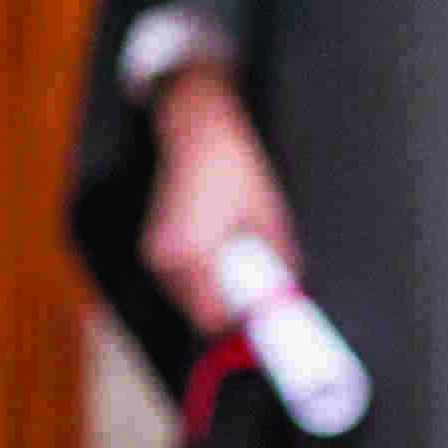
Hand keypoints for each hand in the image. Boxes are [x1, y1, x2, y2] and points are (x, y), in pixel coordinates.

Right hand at [143, 63, 292, 333]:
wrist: (199, 126)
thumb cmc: (236, 163)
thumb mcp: (271, 212)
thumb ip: (280, 259)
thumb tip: (292, 292)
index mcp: (190, 251)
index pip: (213, 316)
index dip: (243, 321)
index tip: (268, 320)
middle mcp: (165, 256)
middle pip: (201, 309)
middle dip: (233, 303)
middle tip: (264, 285)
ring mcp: (155, 250)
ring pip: (192, 294)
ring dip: (219, 286)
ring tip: (242, 250)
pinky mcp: (155, 242)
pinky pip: (183, 277)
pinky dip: (205, 271)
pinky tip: (223, 242)